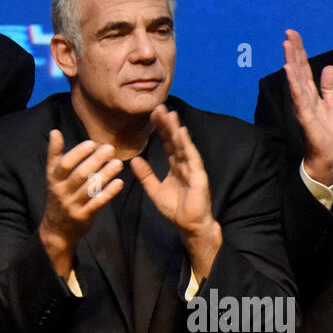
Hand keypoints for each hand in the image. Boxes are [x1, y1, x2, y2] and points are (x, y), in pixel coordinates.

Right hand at [38, 130, 123, 276]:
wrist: (56, 229)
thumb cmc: (58, 196)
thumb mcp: (52, 177)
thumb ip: (55, 155)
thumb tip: (55, 131)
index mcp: (54, 179)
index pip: (64, 164)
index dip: (77, 153)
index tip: (91, 143)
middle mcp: (61, 192)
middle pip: (79, 175)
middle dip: (95, 161)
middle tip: (110, 149)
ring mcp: (72, 205)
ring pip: (89, 189)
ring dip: (105, 175)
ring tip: (118, 163)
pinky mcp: (83, 216)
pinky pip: (97, 203)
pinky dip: (108, 192)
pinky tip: (119, 183)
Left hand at [131, 105, 221, 276]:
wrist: (189, 225)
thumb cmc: (175, 209)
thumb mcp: (154, 190)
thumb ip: (146, 175)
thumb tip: (134, 159)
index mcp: (175, 166)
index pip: (167, 143)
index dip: (160, 129)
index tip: (153, 114)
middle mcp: (184, 163)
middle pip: (175, 140)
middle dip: (167, 124)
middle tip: (160, 106)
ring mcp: (192, 168)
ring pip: (183, 145)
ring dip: (176, 129)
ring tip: (170, 114)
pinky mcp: (199, 176)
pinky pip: (192, 157)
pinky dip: (187, 145)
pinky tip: (182, 132)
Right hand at [282, 29, 332, 184]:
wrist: (328, 158)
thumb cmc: (328, 135)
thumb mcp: (332, 106)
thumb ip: (329, 88)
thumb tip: (328, 68)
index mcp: (310, 95)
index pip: (304, 69)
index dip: (299, 52)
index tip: (293, 35)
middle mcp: (303, 98)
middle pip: (298, 71)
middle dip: (293, 51)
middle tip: (288, 33)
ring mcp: (303, 107)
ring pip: (296, 80)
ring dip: (291, 62)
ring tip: (287, 46)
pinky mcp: (306, 117)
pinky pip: (299, 97)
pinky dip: (293, 83)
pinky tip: (289, 70)